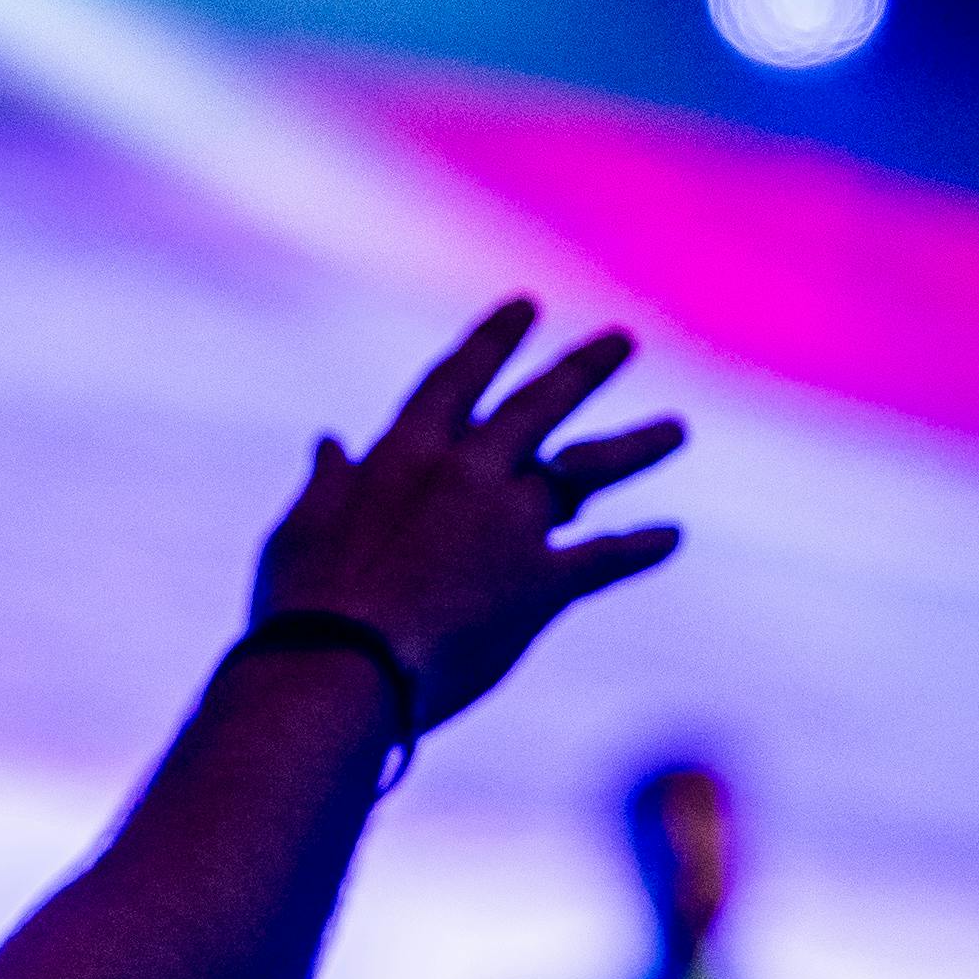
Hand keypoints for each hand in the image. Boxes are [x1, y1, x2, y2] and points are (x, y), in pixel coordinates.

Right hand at [253, 300, 683, 733]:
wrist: (339, 669)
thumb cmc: (303, 607)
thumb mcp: (301, 530)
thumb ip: (326, 483)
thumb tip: (330, 443)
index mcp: (404, 452)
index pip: (458, 380)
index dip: (494, 342)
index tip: (526, 308)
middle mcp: (467, 472)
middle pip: (538, 407)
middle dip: (583, 370)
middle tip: (623, 341)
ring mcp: (508, 523)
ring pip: (585, 470)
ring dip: (635, 445)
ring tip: (676, 429)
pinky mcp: (540, 583)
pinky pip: (604, 557)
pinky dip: (641, 547)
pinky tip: (670, 536)